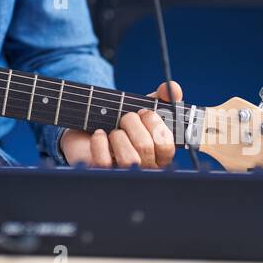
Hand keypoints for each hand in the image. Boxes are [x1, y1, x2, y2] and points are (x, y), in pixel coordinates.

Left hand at [58, 81, 182, 167]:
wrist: (90, 131)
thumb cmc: (123, 123)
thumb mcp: (143, 108)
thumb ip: (161, 98)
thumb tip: (173, 88)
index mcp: (159, 157)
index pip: (166, 145)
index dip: (155, 124)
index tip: (145, 112)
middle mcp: (145, 170)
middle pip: (145, 147)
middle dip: (132, 123)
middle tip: (125, 117)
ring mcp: (124, 175)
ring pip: (128, 158)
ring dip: (118, 135)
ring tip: (114, 130)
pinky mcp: (102, 175)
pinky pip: (104, 161)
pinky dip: (100, 142)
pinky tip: (99, 134)